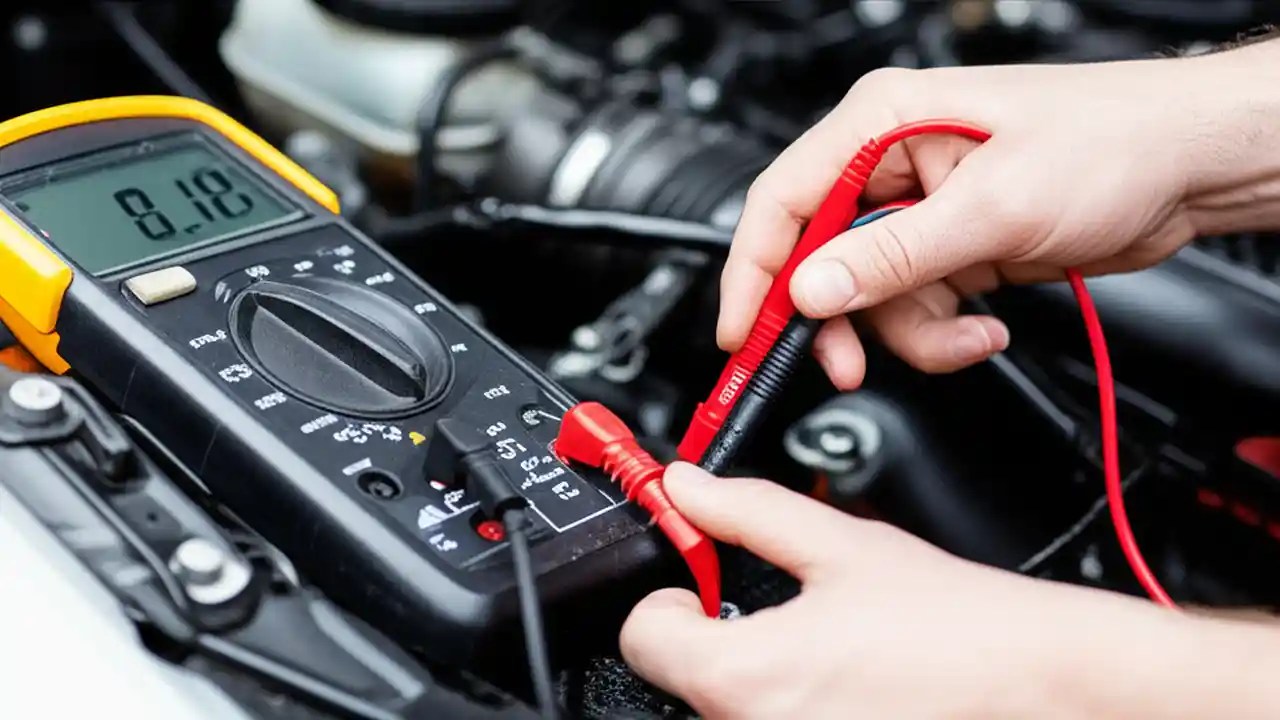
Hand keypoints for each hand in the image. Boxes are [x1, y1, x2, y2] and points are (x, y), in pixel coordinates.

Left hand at [620, 464, 1279, 718]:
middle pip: (689, 678)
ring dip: (768, 679)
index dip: (672, 597)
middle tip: (790, 613)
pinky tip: (858, 688)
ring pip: (739, 707)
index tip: (703, 585)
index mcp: (744, 677)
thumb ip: (747, 512)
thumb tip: (690, 488)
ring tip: (839, 653)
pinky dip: (806, 706)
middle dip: (723, 638)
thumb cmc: (962, 627)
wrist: (1049, 688)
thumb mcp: (843, 545)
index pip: (644, 636)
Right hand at [719, 40, 1279, 386]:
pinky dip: (944, 333)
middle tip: (843, 365)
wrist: (1190, 166)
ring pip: (870, 297)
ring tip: (967, 335)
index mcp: (881, 125)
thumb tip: (812, 289)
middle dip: (837, 320)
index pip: (783, 201)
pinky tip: (986, 327)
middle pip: (819, 259)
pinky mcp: (950, 247)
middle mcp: (891, 166)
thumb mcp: (992, 206)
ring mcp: (922, 211)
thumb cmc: (1110, 142)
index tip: (741, 334)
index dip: (753, 272)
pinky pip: (914, 308)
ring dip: (911, 334)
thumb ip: (894, 255)